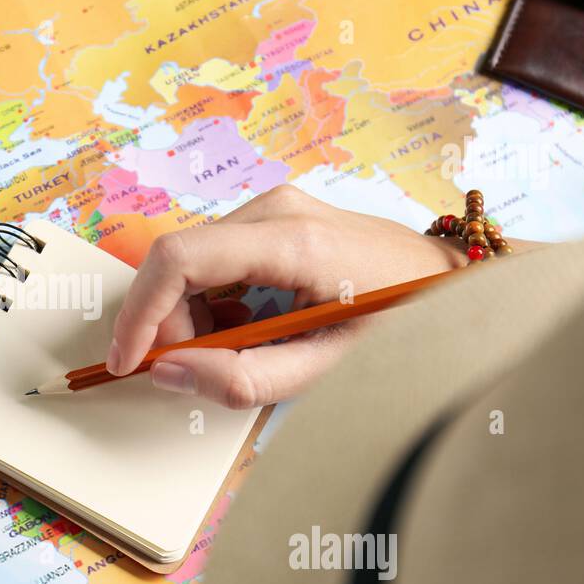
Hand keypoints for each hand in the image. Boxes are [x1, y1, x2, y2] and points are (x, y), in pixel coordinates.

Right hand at [108, 186, 476, 409]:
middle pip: (178, 260)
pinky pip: (214, 255)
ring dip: (189, 312)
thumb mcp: (327, 367)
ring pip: (191, 258)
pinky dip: (209, 298)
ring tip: (229, 348)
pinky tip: (242, 325)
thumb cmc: (404, 323)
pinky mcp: (276, 215)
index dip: (140, 313)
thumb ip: (244, 377)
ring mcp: (276, 206)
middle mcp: (276, 208)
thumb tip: (169, 370)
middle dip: (169, 321)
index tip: (130, 360)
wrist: (453, 282)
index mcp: (291, 239)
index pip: (179, 259)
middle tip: (193, 367)